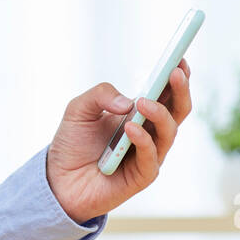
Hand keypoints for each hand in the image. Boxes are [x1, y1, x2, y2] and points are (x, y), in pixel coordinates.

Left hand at [46, 58, 191, 222]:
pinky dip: (143, 140)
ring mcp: (148, 154)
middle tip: (175, 72)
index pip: (166, 93)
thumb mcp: (78, 109)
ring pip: (170, 132)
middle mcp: (150, 133)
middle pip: (178, 110)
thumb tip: (128, 102)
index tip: (180, 58)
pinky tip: (131, 128)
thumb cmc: (72, 144)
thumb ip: (100, 95)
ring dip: (159, 113)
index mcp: (140, 114)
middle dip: (180, 90)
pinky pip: (151, 157)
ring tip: (143, 102)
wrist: (58, 181)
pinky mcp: (141, 176)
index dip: (176, 76)